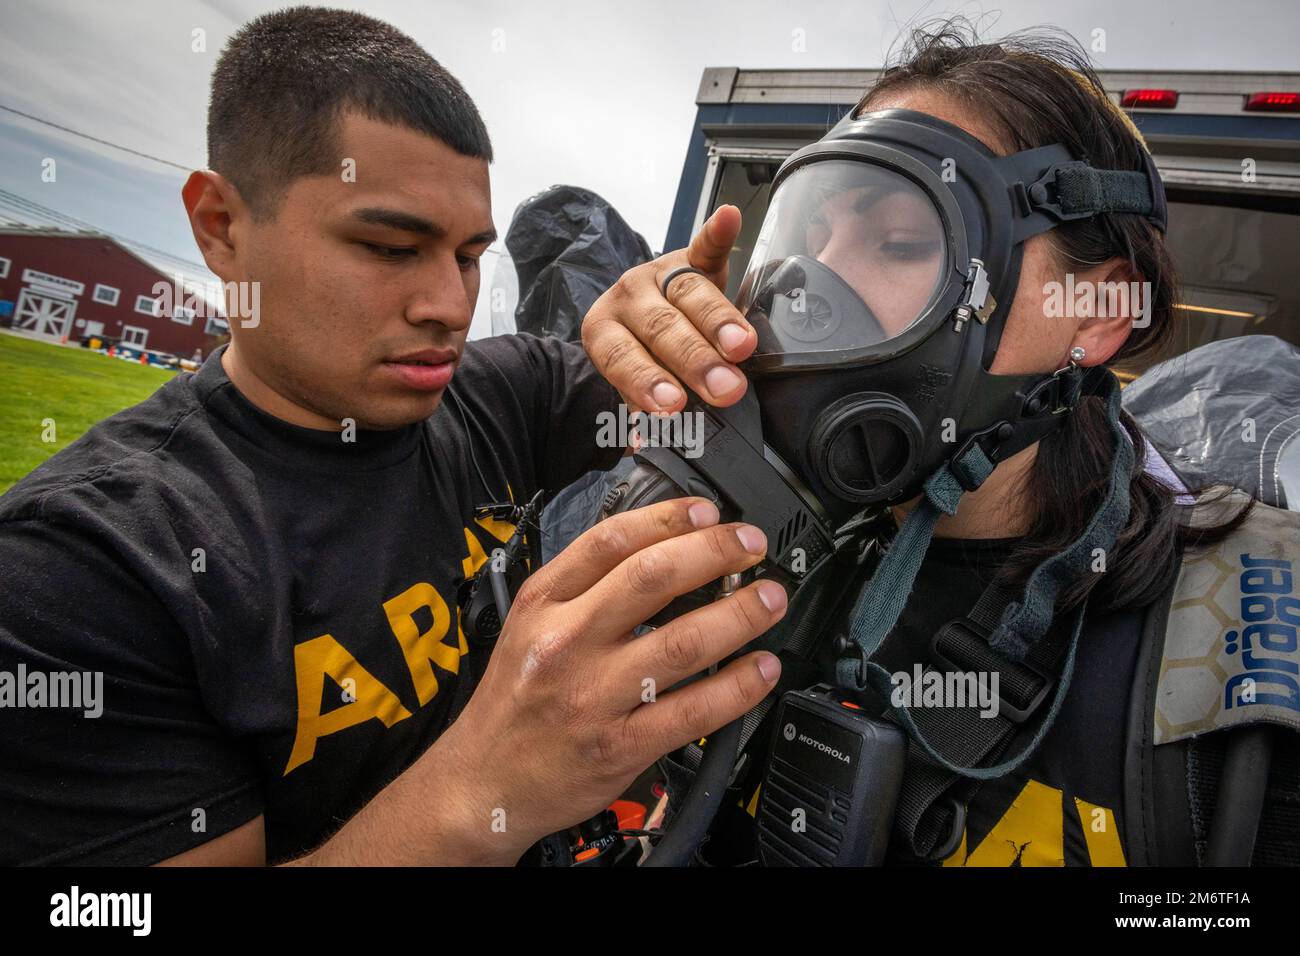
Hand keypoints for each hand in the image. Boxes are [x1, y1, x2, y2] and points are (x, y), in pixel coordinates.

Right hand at [434, 497, 785, 862]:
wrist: (484, 782)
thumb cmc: (515, 701)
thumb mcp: (528, 625)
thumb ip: (585, 588)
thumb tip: (662, 548)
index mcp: (543, 604)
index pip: (609, 542)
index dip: (667, 519)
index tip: (707, 512)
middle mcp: (567, 643)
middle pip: (652, 579)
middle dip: (714, 553)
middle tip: (751, 545)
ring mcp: (594, 697)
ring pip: (682, 643)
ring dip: (738, 615)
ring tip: (769, 599)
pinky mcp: (619, 746)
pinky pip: (692, 711)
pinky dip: (737, 687)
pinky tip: (762, 668)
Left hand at [582, 205, 756, 412]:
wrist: (641, 321)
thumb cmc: (642, 362)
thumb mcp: (634, 389)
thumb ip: (641, 408)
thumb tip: (646, 442)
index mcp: (603, 331)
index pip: (624, 357)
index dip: (647, 381)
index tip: (673, 406)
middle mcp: (627, 298)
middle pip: (661, 327)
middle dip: (695, 360)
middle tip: (725, 388)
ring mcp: (659, 273)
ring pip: (689, 293)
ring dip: (719, 321)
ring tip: (743, 346)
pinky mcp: (690, 257)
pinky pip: (704, 245)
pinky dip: (717, 232)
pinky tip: (728, 218)